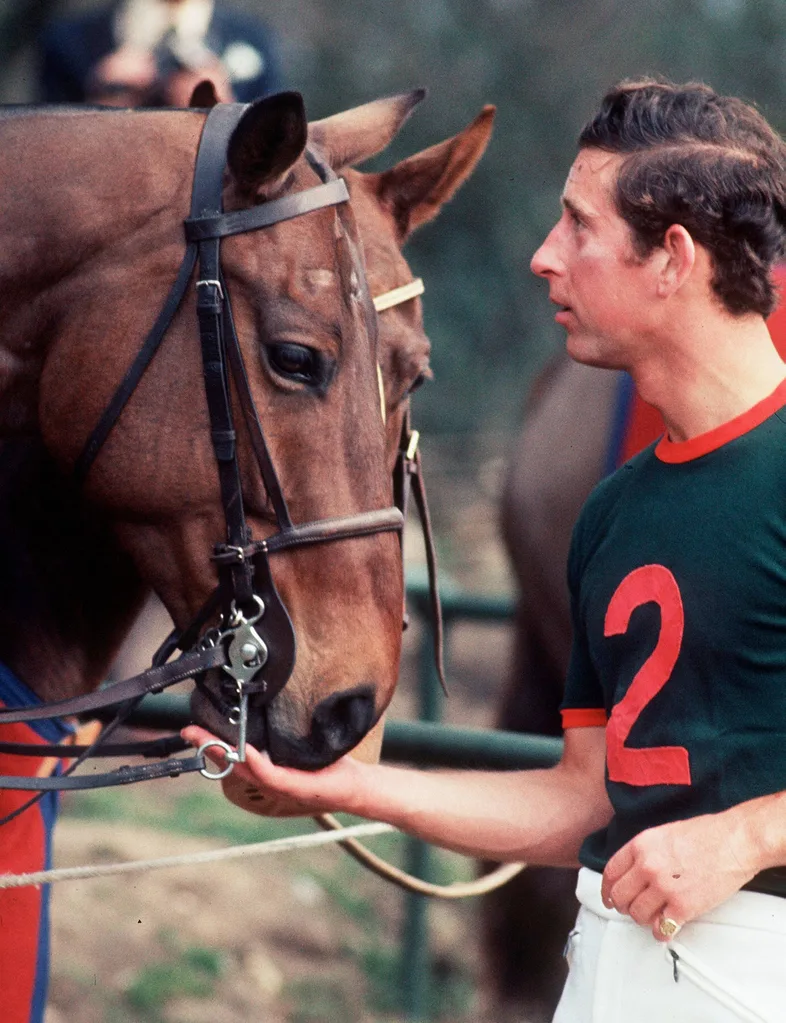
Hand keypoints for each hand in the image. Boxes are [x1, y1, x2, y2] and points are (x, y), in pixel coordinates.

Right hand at [182, 726, 365, 815]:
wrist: (354, 786)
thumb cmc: (328, 766)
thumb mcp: (300, 745)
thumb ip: (281, 733)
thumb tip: (270, 706)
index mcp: (264, 769)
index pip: (231, 755)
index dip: (210, 742)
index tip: (193, 727)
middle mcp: (266, 779)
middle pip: (228, 762)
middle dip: (206, 746)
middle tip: (188, 730)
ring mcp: (277, 785)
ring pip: (243, 768)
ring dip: (223, 753)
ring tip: (206, 739)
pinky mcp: (293, 786)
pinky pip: (269, 774)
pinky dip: (256, 763)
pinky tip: (245, 751)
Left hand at [601, 810, 758, 940]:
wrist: (734, 841)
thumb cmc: (706, 834)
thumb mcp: (664, 833)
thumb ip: (646, 851)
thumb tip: (634, 871)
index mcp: (640, 845)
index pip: (610, 872)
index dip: (607, 889)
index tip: (609, 897)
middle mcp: (647, 866)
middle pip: (620, 896)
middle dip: (623, 906)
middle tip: (632, 908)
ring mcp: (664, 888)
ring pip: (637, 914)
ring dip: (642, 919)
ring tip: (653, 916)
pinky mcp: (683, 907)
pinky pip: (661, 929)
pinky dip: (661, 932)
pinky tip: (667, 928)